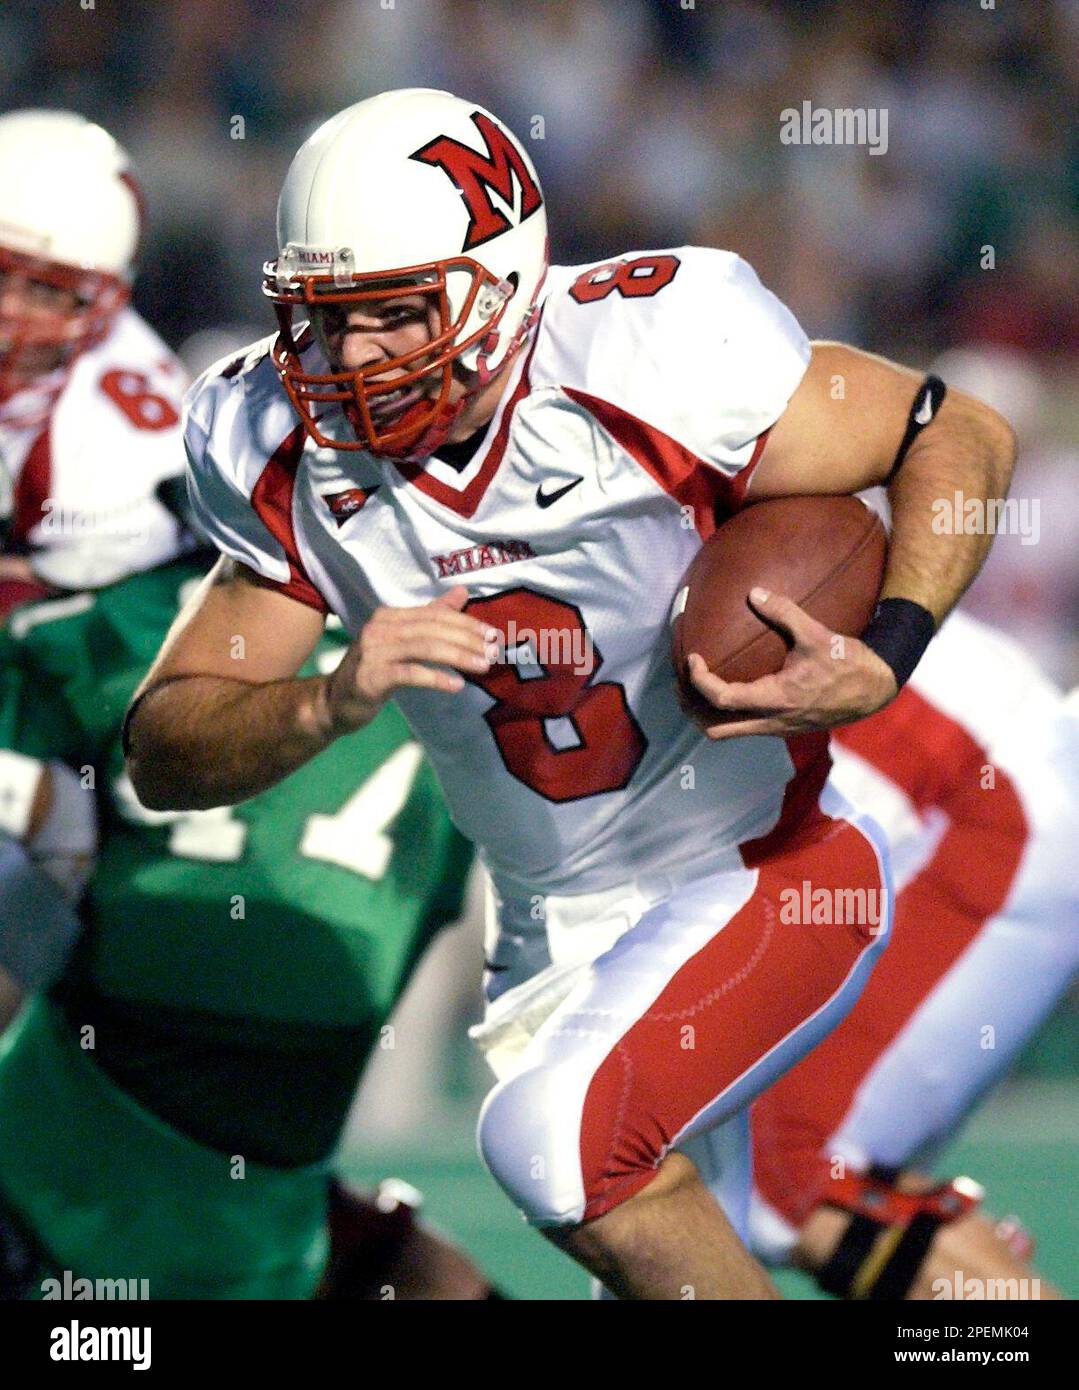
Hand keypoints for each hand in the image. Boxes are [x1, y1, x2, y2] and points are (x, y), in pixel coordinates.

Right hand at [321, 585, 496, 734]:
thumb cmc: (374, 671)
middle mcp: (379, 627)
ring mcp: (373, 651)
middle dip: (468, 639)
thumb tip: (463, 592)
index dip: (467, 623)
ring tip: (483, 666)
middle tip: (494, 652)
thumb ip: (431, 617)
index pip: (436, 614)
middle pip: (432, 628)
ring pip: (424, 648)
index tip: (493, 635)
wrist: (334, 703)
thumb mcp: (403, 641)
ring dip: (458, 656)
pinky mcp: (370, 676)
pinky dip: (435, 678)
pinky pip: (409, 673)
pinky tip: (456, 685)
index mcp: (390, 615)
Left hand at [685, 587, 897, 740]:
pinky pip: (744, 727)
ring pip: (729, 732)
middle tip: (680, 683)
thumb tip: (754, 592)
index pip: (723, 698)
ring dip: (706, 714)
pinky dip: (726, 713)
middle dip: (692, 709)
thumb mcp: (817, 634)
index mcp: (776, 699)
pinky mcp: (783, 727)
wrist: (875, 689)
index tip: (692, 658)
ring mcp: (777, 728)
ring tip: (694, 688)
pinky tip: (726, 689)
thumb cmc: (848, 662)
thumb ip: (784, 612)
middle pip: (715, 730)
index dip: (699, 680)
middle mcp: (772, 721)